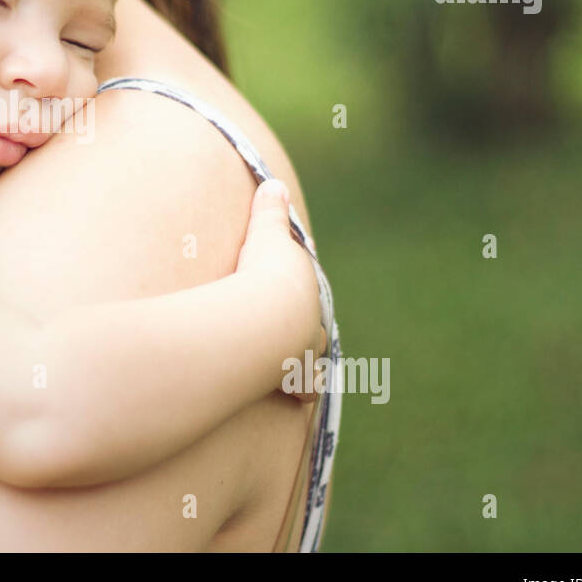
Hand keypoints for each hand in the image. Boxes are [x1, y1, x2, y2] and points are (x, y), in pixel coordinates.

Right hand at [237, 178, 325, 401]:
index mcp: (306, 288)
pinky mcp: (295, 381)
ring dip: (309, 363)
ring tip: (301, 370)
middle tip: (299, 332)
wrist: (265, 320)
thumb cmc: (264, 274)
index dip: (301, 287)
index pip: (307, 287)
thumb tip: (275, 183)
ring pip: (315, 360)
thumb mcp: (265, 235)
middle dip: (309, 329)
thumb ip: (269, 212)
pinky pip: (303, 391)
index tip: (295, 289)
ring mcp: (306, 353)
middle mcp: (313, 322)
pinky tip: (298, 398)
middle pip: (317, 327)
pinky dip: (301, 393)